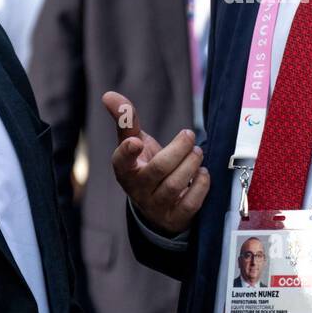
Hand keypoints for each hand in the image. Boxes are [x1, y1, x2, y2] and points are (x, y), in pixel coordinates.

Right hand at [102, 91, 208, 235]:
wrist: (158, 204)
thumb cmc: (145, 166)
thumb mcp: (134, 143)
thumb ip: (126, 120)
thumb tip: (108, 95)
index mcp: (126, 170)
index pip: (121, 162)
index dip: (127, 152)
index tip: (135, 141)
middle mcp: (139, 190)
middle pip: (158, 169)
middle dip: (178, 149)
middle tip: (189, 135)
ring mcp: (157, 206)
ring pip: (175, 185)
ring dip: (191, 164)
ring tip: (197, 152)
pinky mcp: (176, 217)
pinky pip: (190, 203)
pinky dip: (201, 185)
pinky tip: (202, 172)